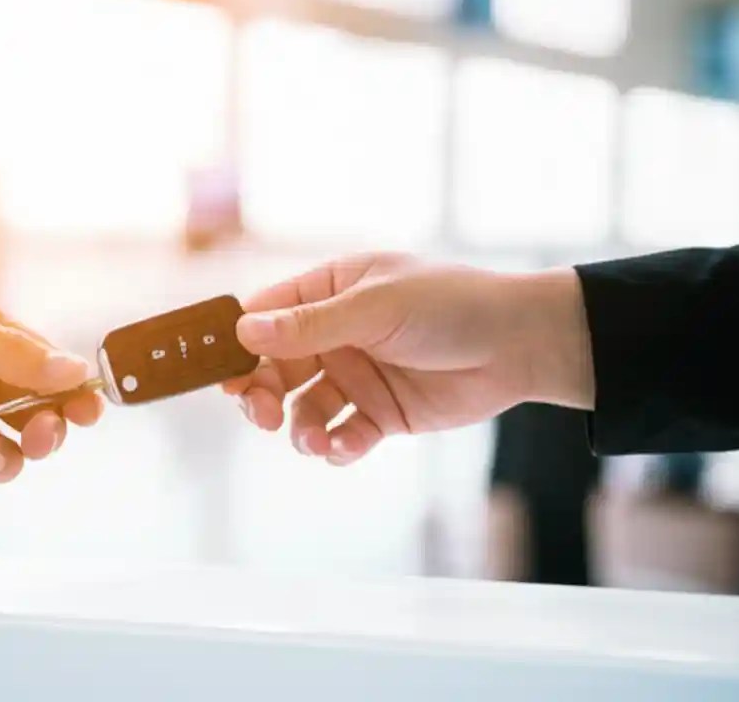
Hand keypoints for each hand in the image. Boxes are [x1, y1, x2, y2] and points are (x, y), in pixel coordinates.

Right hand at [224, 253, 592, 463]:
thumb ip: (310, 324)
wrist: (520, 345)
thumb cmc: (450, 305)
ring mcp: (356, 374)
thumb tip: (244, 331)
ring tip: (310, 440)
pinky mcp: (380, 413)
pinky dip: (335, 446)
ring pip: (303, 408)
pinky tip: (343, 448)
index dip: (237, 343)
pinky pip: (341, 433)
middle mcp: (335, 334)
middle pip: (274, 368)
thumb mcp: (375, 307)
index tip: (218, 373)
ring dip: (298, 427)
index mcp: (328, 291)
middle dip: (262, 394)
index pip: (264, 315)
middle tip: (262, 414)